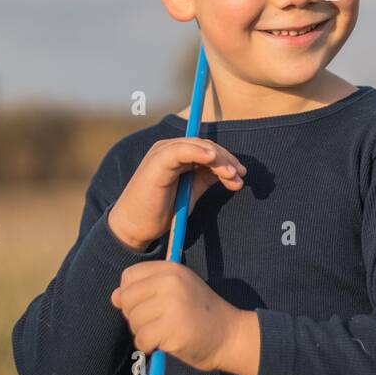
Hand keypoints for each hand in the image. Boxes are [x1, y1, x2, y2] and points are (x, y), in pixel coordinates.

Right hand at [107, 138, 246, 250]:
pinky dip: (198, 152)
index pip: (207, 149)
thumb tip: (230, 172)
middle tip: (240, 176)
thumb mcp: (190, 192)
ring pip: (198, 146)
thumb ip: (205, 178)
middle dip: (226, 160)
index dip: (226, 158)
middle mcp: (168, 149)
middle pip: (205, 146)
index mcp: (176, 154)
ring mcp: (162, 153)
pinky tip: (212, 158)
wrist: (134, 228)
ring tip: (232, 174)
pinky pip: (181, 150)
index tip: (241, 175)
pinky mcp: (157, 161)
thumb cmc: (160, 210)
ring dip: (218, 159)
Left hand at [110, 261, 258, 374]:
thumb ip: (145, 291)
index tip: (146, 305)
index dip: (131, 294)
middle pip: (128, 299)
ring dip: (143, 333)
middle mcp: (171, 283)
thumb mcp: (175, 293)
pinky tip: (164, 344)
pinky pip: (142, 340)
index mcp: (171, 269)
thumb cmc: (199, 314)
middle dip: (134, 316)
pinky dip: (148, 347)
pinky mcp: (173, 329)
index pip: (129, 276)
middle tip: (155, 324)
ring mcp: (172, 305)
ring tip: (163, 333)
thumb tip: (114, 297)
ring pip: (134, 321)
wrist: (229, 335)